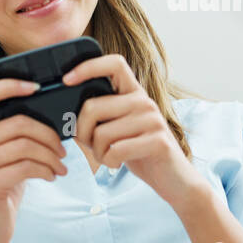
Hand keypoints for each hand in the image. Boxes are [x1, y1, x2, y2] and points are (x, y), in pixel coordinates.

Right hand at [0, 77, 66, 242]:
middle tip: (64, 150)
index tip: (36, 86)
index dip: (8, 85)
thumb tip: (53, 114)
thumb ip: (16, 134)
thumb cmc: (3, 185)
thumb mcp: (6, 156)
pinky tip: (52, 176)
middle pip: (19, 123)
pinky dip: (46, 170)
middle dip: (49, 135)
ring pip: (26, 145)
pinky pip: (26, 167)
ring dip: (51, 156)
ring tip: (60, 166)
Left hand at [64, 53, 202, 208]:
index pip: (114, 63)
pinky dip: (109, 162)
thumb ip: (102, 116)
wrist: (175, 179)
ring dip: (97, 152)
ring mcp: (153, 120)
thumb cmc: (140, 152)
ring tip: (108, 156)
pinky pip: (115, 150)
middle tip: (90, 145)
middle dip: (82, 131)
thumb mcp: (120, 128)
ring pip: (101, 133)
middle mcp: (145, 101)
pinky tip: (118, 163)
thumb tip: (70, 115)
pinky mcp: (157, 141)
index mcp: (134, 93)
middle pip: (93, 106)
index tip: (67, 79)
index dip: (88, 67)